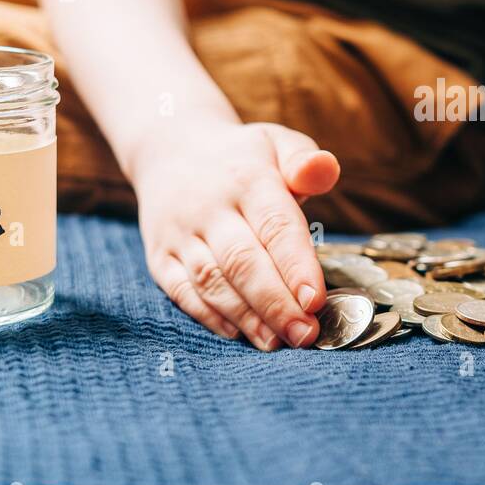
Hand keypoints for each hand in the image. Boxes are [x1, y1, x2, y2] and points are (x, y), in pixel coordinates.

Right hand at [132, 120, 339, 349]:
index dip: (295, 265)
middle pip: (242, 262)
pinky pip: (181, 292)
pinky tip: (238, 334)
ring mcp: (180, 234)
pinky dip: (209, 317)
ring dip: (246, 317)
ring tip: (277, 342)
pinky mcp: (159, 256)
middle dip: (276, 304)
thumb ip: (305, 161)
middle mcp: (209, 208)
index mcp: (247, 178)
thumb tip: (325, 170)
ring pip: (211, 282)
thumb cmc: (241, 157)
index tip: (316, 301)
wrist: (170, 150)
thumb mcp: (277, 142)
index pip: (275, 225)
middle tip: (305, 334)